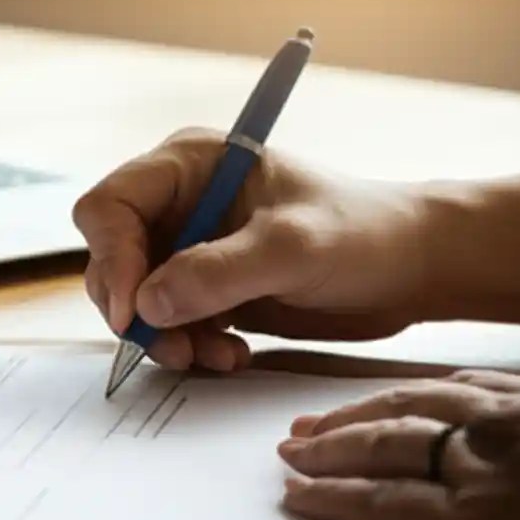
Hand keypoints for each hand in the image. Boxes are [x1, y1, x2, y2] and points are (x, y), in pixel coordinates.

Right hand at [72, 127, 434, 371]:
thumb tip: (147, 304)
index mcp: (189, 165)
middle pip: (111, 257)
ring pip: (135, 297)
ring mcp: (188, 245)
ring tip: (214, 354)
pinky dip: (187, 344)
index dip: (111, 258)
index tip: (135, 311)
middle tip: (173, 345)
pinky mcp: (203, 286)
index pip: (110, 206)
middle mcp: (178, 201)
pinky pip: (165, 322)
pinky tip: (231, 352)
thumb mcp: (291, 247)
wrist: (409, 270)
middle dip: (135, 308)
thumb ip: (217, 272)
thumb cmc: (363, 234)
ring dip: (163, 335)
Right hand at [279, 369, 519, 519]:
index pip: (381, 505)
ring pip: (418, 402)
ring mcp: (514, 416)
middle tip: (290, 447)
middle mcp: (483, 457)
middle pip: (386, 446)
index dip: (330, 498)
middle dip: (330, 448)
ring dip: (362, 409)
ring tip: (325, 416)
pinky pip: (473, 379)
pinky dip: (428, 386)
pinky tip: (414, 390)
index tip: (292, 492)